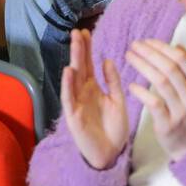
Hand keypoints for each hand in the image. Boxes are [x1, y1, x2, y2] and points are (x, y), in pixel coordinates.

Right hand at [61, 29, 129, 170]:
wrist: (112, 154)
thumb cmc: (114, 128)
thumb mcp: (117, 101)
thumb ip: (113, 81)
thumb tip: (107, 60)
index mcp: (94, 88)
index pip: (88, 64)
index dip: (87, 48)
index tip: (86, 31)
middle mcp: (83, 93)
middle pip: (79, 67)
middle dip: (78, 49)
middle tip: (77, 31)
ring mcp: (77, 104)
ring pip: (73, 79)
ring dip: (73, 61)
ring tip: (74, 44)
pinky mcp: (74, 117)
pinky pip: (69, 98)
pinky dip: (68, 85)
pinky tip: (68, 71)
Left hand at [125, 39, 185, 160]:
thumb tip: (177, 46)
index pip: (183, 59)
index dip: (164, 47)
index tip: (148, 41)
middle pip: (171, 67)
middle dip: (150, 53)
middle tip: (134, 45)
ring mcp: (181, 111)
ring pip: (161, 82)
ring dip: (143, 66)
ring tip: (129, 57)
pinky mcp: (168, 125)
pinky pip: (154, 104)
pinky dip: (142, 93)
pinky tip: (131, 85)